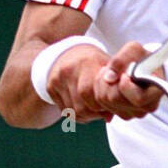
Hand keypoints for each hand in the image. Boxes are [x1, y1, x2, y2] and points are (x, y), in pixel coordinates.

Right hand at [47, 42, 162, 123]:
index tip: (112, 104)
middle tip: (106, 108)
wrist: (66, 51)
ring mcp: (56, 80)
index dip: (104, 103)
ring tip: (97, 108)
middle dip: (98, 111)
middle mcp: (68, 71)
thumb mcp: (108, 65)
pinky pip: (67, 111)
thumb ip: (116, 84)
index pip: (92, 92)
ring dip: (90, 115)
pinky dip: (79, 114)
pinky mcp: (50, 88)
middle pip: (84, 106)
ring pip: (76, 112)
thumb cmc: (93, 60)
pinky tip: (86, 107)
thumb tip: (116, 111)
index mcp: (86, 62)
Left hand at [91, 42, 163, 120]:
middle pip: (116, 100)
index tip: (124, 74)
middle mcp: (148, 106)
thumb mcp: (134, 50)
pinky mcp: (124, 114)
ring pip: (107, 102)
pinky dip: (101, 91)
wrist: (144, 67)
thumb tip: (109, 77)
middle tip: (113, 70)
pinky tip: (110, 82)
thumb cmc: (143, 58)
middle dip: (109, 81)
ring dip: (103, 85)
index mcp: (157, 91)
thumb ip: (121, 60)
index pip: (138, 99)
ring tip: (112, 74)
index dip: (125, 86)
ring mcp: (136, 113)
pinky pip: (102, 105)